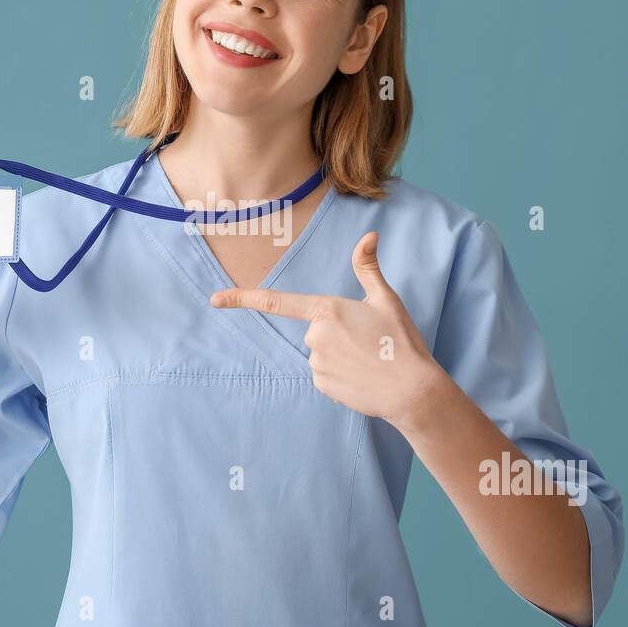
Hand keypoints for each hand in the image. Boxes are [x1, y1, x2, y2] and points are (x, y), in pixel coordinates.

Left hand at [210, 231, 449, 425]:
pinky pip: (325, 375)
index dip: (242, 299)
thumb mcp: (386, 300)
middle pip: (315, 331)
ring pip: (320, 354)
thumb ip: (368, 268)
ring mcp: (316, 364)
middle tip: (369, 343)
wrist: (412, 391)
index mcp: (327, 310)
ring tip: (369, 361)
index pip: (277, 302)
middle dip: (336, 335)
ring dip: (340, 356)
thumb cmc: (401, 342)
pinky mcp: (322, 386)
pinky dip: (342, 376)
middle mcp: (315, 337)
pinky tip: (363, 378)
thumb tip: (369, 236)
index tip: (214, 299)